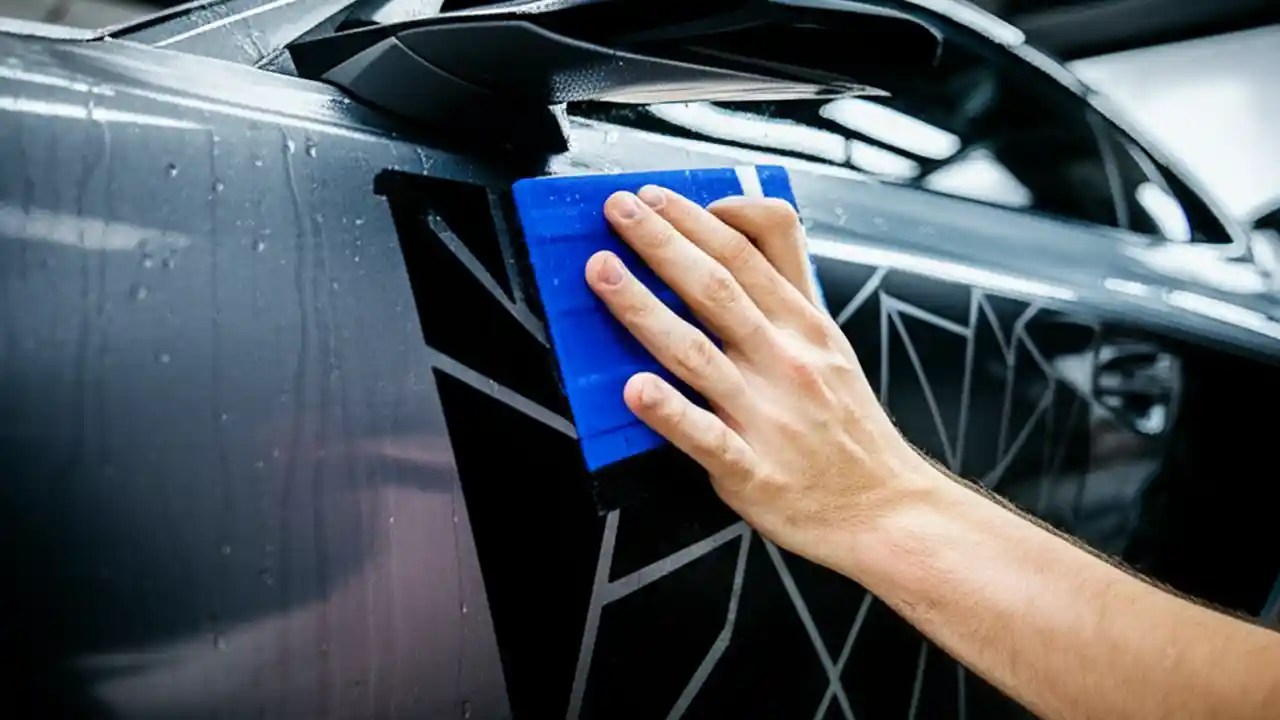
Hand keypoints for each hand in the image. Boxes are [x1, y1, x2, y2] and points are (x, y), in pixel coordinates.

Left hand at [584, 185, 937, 568]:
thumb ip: (785, 287)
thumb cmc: (847, 425)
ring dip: (643, 308)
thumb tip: (734, 231)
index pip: (747, 254)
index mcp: (805, 327)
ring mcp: (769, 416)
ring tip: (602, 272)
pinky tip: (633, 389)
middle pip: (717, 288)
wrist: (887, 508)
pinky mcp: (753, 470)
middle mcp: (786, 362)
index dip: (696, 220)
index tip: (657, 196)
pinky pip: (704, 436)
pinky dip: (669, 411)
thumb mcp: (831, 342)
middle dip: (662, 243)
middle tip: (617, 209)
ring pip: (696, 352)